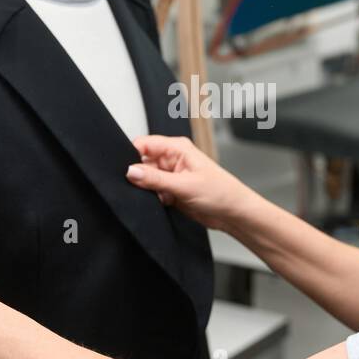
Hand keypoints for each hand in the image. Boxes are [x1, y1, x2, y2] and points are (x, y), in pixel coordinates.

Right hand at [125, 135, 255, 231]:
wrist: (233, 214)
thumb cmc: (221, 193)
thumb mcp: (184, 185)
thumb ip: (154, 179)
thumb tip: (130, 171)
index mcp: (177, 148)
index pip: (144, 144)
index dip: (131, 155)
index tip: (125, 170)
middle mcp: (173, 159)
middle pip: (142, 162)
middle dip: (139, 176)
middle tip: (145, 187)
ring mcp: (172, 175)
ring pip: (146, 179)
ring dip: (148, 189)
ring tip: (160, 196)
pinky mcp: (171, 190)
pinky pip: (152, 192)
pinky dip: (153, 198)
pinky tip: (164, 203)